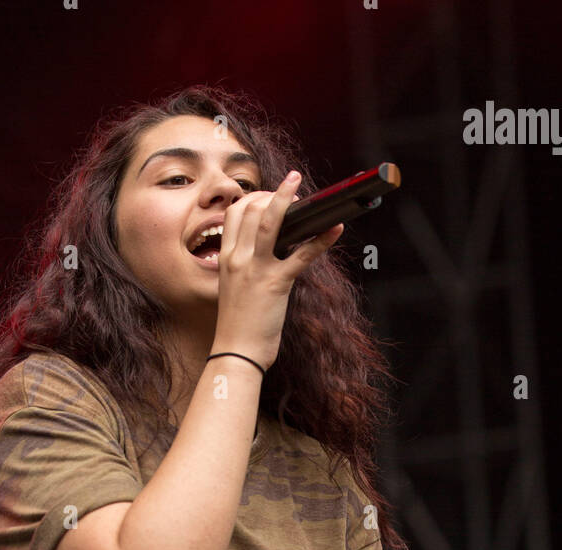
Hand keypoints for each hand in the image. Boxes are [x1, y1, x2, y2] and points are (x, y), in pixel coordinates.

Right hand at [212, 170, 343, 371]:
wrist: (237, 353)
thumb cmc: (239, 324)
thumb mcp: (234, 287)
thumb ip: (246, 265)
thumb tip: (269, 251)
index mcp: (227, 258)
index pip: (234, 213)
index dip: (253, 196)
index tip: (269, 195)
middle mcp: (238, 259)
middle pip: (251, 209)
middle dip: (273, 193)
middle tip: (292, 190)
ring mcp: (256, 270)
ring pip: (269, 223)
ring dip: (286, 199)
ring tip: (299, 184)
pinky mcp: (276, 284)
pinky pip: (302, 255)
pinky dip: (321, 240)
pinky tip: (335, 230)